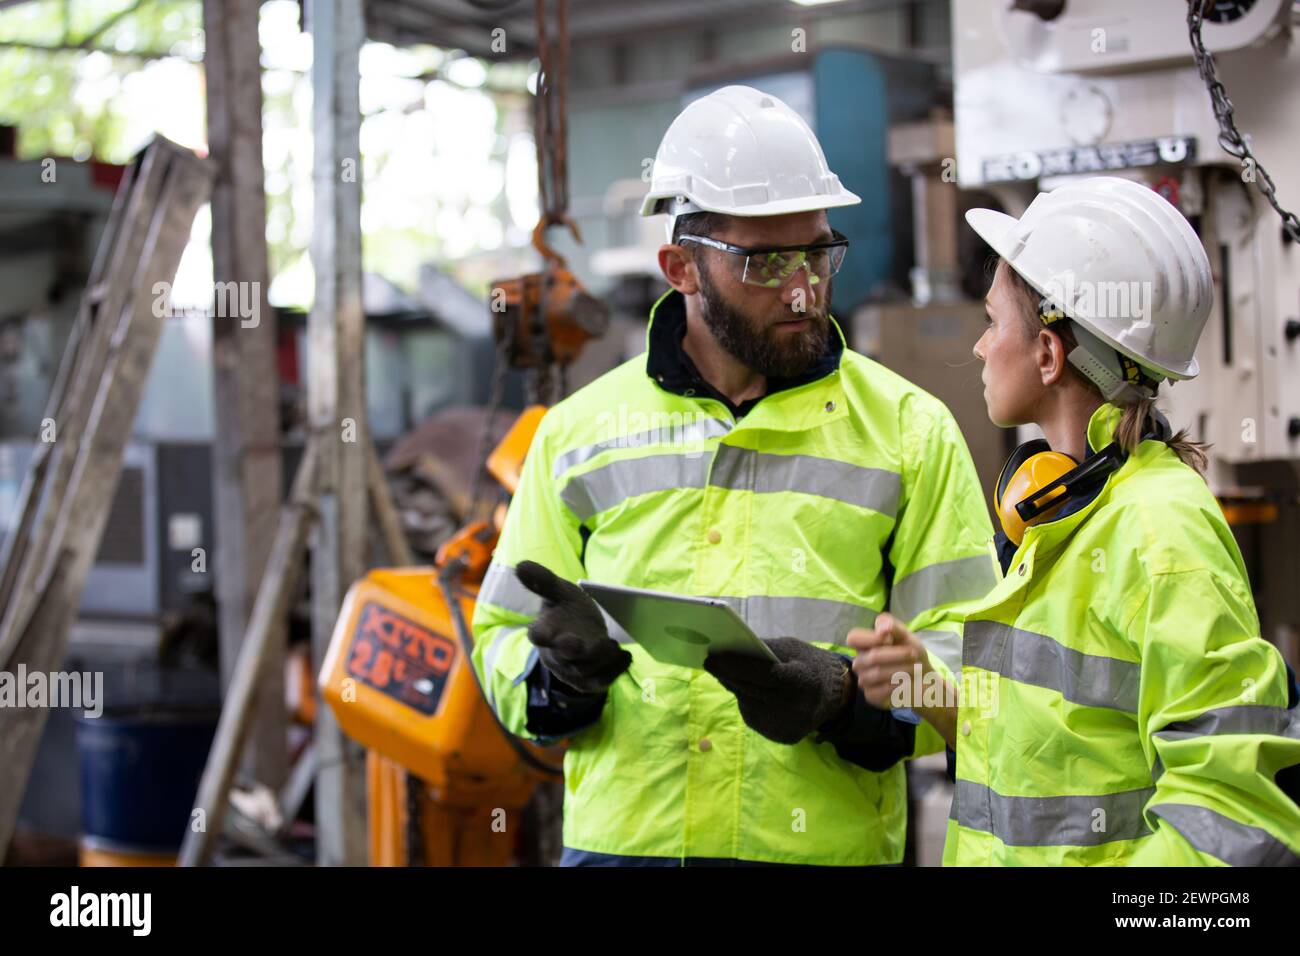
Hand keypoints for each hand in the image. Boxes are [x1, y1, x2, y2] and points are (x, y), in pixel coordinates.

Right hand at [515, 561, 631, 694]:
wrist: (582, 628)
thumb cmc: (567, 608)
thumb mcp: (559, 591)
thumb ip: (543, 581)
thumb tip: (520, 565)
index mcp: (544, 631)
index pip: (537, 635)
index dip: (540, 634)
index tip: (542, 633)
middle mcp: (555, 654)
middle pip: (561, 657)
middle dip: (570, 651)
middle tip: (578, 642)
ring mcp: (571, 669)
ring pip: (583, 671)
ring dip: (599, 659)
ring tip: (613, 645)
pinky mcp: (587, 680)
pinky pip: (600, 681)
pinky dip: (614, 671)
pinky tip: (626, 657)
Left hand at [704, 637, 852, 744]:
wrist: (835, 697)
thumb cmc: (809, 665)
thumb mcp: (792, 649)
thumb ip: (765, 649)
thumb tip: (729, 646)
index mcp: (802, 681)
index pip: (763, 674)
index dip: (736, 665)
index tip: (711, 656)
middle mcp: (796, 708)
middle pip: (751, 690)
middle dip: (727, 674)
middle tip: (709, 662)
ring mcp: (788, 725)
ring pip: (748, 703)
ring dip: (735, 688)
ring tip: (723, 672)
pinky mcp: (782, 737)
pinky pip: (754, 716)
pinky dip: (747, 702)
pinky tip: (746, 691)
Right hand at [847, 613, 933, 710]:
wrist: (924, 678)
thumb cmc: (911, 654)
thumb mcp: (906, 636)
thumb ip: (893, 627)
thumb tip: (882, 629)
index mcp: (864, 644)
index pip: (853, 638)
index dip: (872, 638)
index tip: (891, 639)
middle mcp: (860, 662)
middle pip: (871, 656)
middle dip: (897, 655)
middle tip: (914, 654)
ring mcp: (864, 679)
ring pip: (876, 673)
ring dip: (900, 670)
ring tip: (914, 668)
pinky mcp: (871, 696)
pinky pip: (879, 690)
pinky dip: (896, 685)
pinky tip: (905, 682)